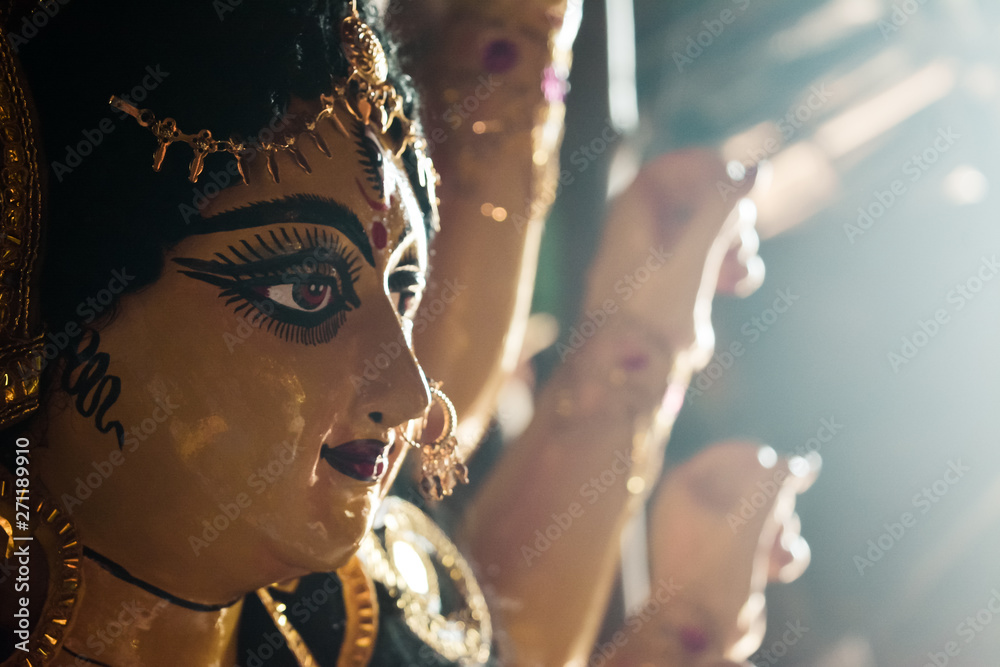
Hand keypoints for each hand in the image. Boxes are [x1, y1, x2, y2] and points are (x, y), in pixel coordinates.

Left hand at [583, 150, 760, 370]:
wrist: (627, 374)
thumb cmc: (648, 315)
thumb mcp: (691, 258)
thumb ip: (721, 211)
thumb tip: (757, 170)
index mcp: (632, 215)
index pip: (670, 170)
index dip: (707, 169)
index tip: (740, 184)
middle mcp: (641, 232)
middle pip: (695, 198)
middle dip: (728, 214)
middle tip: (741, 238)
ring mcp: (658, 259)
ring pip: (706, 231)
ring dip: (733, 243)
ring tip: (738, 270)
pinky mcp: (673, 286)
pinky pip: (705, 260)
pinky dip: (726, 266)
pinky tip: (737, 285)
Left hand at [612, 441, 816, 665]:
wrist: (699, 633)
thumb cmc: (714, 571)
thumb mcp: (750, 519)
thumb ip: (779, 482)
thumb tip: (807, 461)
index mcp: (684, 487)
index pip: (733, 454)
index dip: (768, 460)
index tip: (799, 473)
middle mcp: (694, 507)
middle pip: (755, 486)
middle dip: (778, 507)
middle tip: (778, 525)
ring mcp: (713, 537)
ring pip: (766, 518)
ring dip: (783, 534)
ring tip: (778, 555)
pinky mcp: (731, 564)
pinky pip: (765, 546)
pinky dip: (779, 555)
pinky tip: (779, 571)